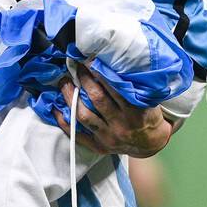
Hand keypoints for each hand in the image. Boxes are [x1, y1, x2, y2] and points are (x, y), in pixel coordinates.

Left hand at [53, 64, 170, 158]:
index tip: (89, 59)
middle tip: (75, 66)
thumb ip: (133, 86)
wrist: (151, 145)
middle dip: (83, 80)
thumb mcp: (148, 100)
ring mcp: (108, 137)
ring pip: (83, 115)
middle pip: (97, 99)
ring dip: (70, 97)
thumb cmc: (148, 115)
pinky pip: (77, 135)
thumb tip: (114, 62)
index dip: (100, 72)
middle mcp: (120, 125)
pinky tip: (56, 108)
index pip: (114, 88)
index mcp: (134, 111)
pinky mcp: (99, 147)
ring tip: (63, 82)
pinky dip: (65, 121)